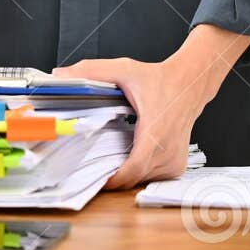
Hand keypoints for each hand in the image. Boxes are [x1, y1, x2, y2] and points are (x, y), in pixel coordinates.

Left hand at [53, 55, 217, 189]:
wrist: (190, 83)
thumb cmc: (159, 79)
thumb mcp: (124, 70)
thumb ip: (91, 71)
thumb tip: (60, 75)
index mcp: (155, 132)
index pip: (132, 170)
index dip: (112, 179)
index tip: (94, 176)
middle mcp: (168, 151)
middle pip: (133, 178)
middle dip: (114, 174)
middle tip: (96, 162)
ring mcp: (175, 161)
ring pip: (142, 180)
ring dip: (127, 172)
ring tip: (116, 153)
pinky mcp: (177, 166)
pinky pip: (152, 177)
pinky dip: (140, 170)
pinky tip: (133, 153)